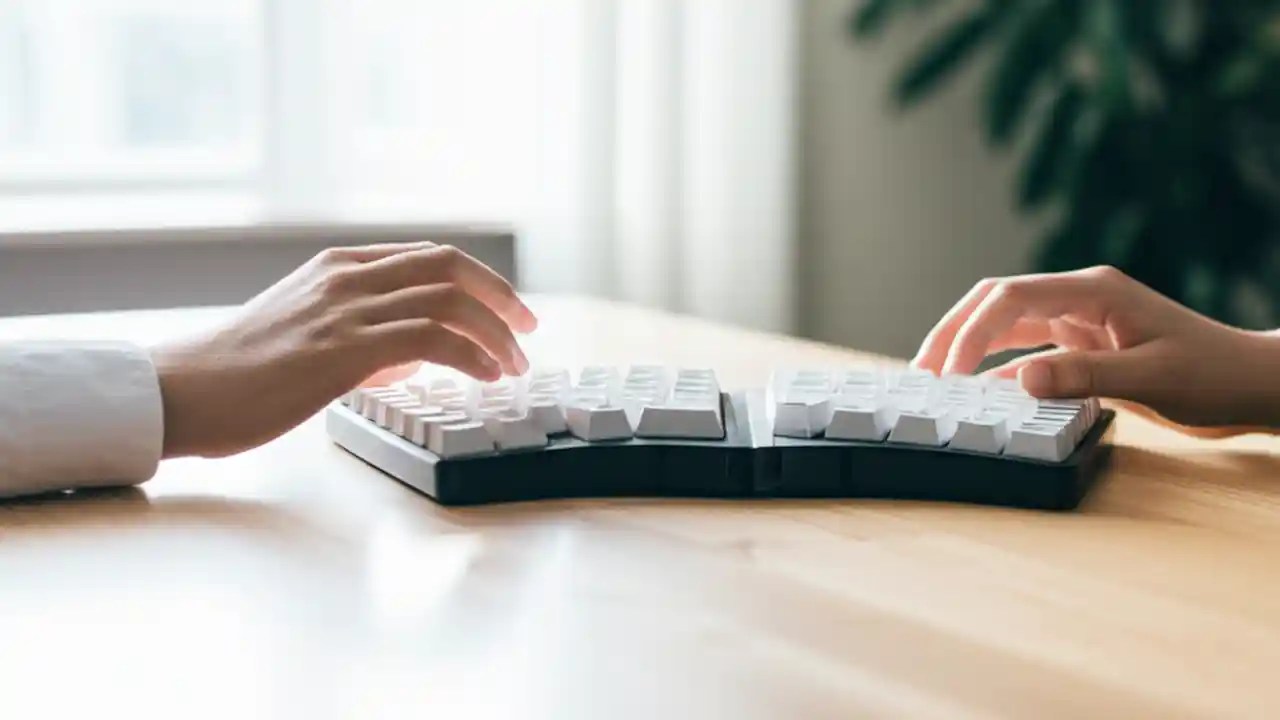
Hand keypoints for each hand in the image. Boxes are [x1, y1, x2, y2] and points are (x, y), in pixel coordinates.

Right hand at [151, 242, 537, 457]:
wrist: (183, 390)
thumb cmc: (239, 373)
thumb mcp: (307, 333)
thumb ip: (362, 334)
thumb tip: (411, 355)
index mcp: (340, 266)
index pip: (431, 257)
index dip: (481, 282)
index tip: (510, 311)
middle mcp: (348, 277)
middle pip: (450, 266)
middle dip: (502, 297)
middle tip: (528, 332)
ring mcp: (346, 309)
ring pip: (448, 299)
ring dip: (493, 333)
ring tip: (512, 366)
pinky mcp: (343, 349)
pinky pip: (431, 339)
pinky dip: (471, 355)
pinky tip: (484, 376)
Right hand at [912, 265, 1279, 430]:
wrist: (1252, 384)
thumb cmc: (1212, 377)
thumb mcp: (1150, 379)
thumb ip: (1083, 377)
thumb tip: (1020, 380)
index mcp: (1093, 291)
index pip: (1011, 298)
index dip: (971, 331)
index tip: (950, 371)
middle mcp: (1080, 297)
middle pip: (996, 301)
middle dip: (955, 332)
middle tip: (923, 370)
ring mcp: (1080, 319)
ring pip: (1005, 323)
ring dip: (969, 347)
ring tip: (937, 378)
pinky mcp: (1083, 342)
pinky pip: (1026, 348)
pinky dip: (998, 367)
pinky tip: (980, 391)